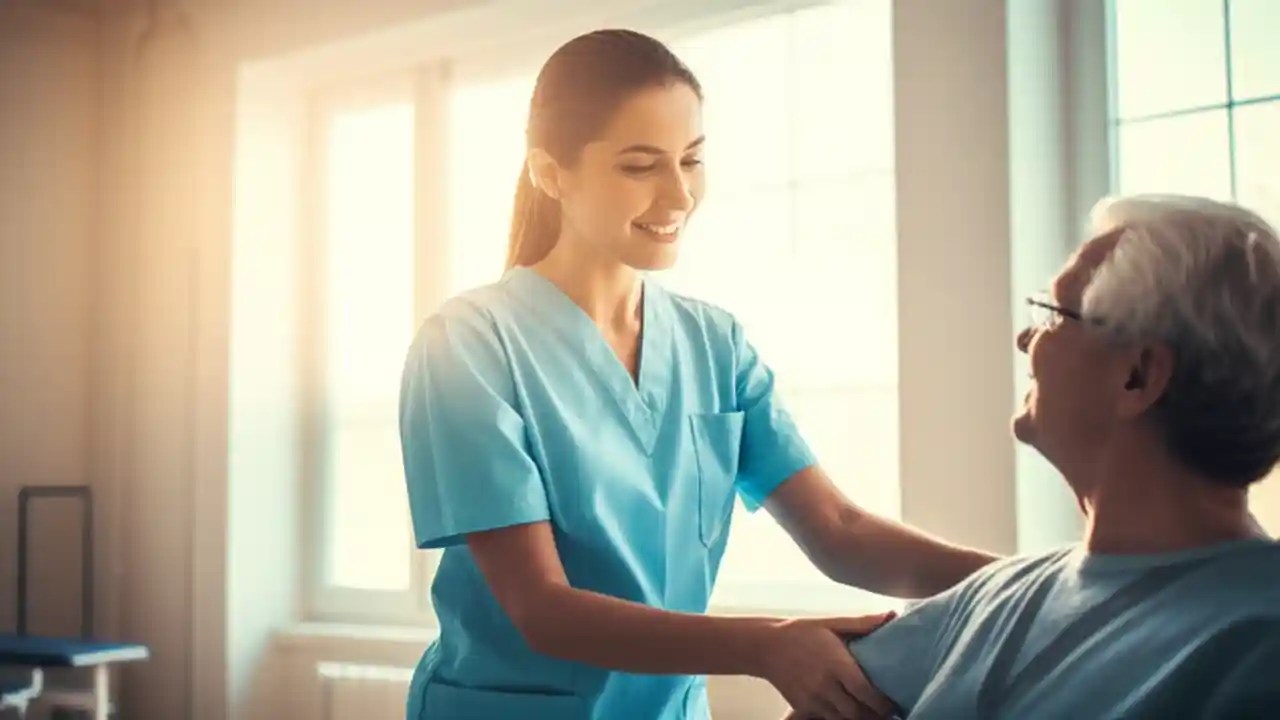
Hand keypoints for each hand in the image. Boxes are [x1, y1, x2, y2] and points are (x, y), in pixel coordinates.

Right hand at [753, 613, 896, 719]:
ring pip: (842, 719)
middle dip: (874, 716)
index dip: (883, 703)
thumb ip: (862, 623)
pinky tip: (848, 712)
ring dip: (857, 718)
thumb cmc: (802, 632)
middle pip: (856, 712)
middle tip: (887, 713)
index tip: (894, 704)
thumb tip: (891, 615)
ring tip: (871, 715)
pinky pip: (826, 719)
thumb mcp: (832, 624)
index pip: (865, 692)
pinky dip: (840, 718)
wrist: (766, 646)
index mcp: (836, 664)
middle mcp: (825, 685)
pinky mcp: (802, 707)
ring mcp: (812, 699)